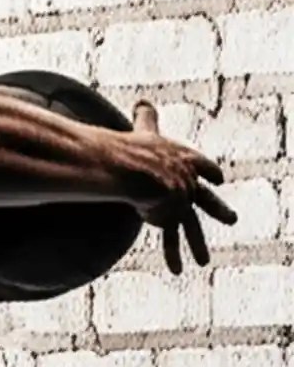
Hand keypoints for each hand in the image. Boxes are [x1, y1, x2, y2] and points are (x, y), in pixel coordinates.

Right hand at [118, 101, 238, 273]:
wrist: (132, 170)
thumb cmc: (134, 148)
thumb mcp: (145, 130)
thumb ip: (147, 118)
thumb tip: (144, 99)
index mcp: (184, 159)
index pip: (203, 166)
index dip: (209, 171)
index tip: (219, 178)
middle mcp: (188, 182)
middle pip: (206, 198)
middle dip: (219, 209)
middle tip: (234, 219)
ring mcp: (181, 202)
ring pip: (191, 227)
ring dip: (197, 246)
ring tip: (204, 262)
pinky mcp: (171, 218)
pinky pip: (172, 241)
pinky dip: (173, 253)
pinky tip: (176, 266)